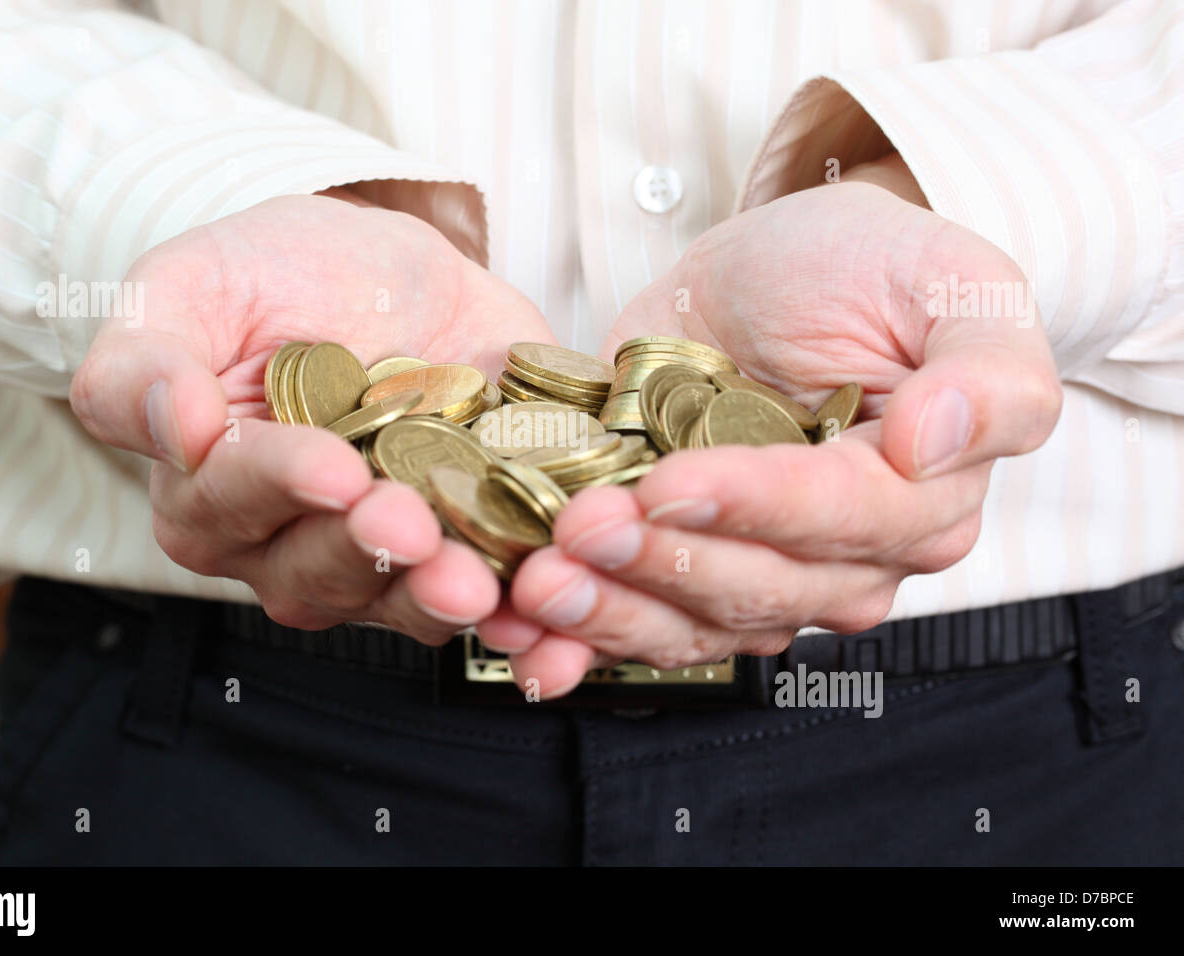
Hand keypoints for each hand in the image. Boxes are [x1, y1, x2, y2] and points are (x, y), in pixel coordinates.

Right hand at [71, 192, 555, 642]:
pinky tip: (542, 616)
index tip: (332, 468)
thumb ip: (145, 357)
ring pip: (398, 602)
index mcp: (210, 488)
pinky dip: (518, 613)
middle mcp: (290, 541)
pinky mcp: (465, 545)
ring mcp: (383, 555)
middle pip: (315, 572)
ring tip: (474, 580)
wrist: (388, 273)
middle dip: (365, 552)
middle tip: (409, 525)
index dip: (282, 487)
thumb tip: (168, 429)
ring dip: (436, 598)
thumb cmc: (273, 276)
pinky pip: (488, 597)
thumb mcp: (190, 285)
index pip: (231, 501)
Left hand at [480, 163, 1062, 695]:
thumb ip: (987, 368)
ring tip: (538, 585)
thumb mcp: (953, 282)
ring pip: (692, 622)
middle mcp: (844, 559)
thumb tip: (937, 442)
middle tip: (579, 530)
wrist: (777, 274)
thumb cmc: (870, 270)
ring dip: (610, 613)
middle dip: (662, 563)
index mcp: (919, 498)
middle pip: (757, 587)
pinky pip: (640, 624)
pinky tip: (530, 646)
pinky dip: (580, 641)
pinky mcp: (682, 567)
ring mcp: (759, 573)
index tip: (671, 483)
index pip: (841, 521)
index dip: (756, 508)